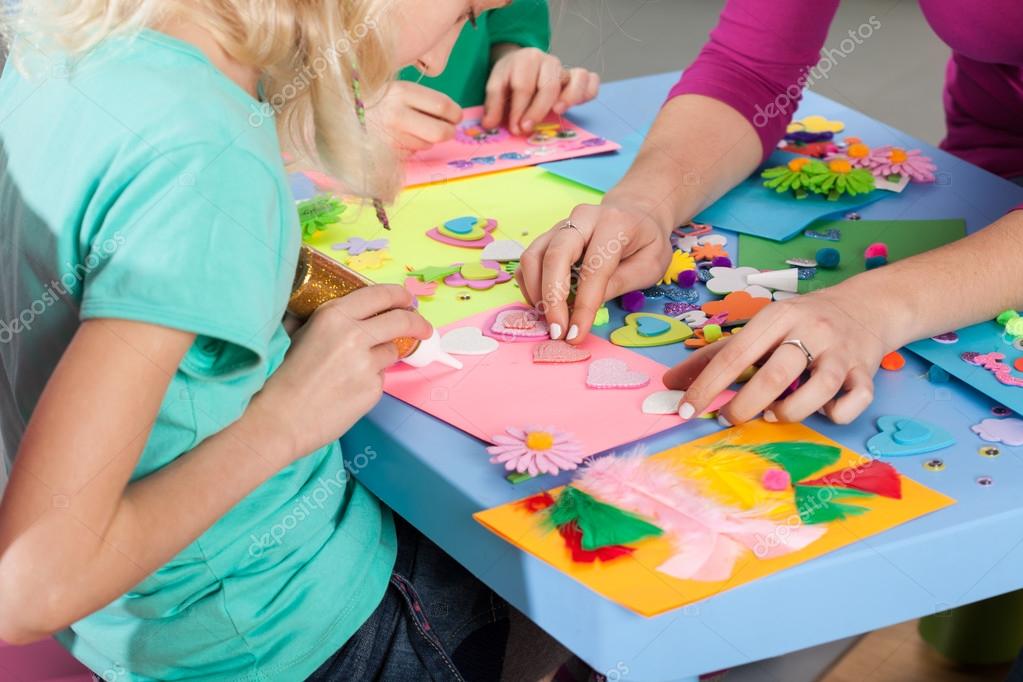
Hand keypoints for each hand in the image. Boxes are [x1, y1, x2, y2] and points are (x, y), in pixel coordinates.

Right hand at [252, 285, 431, 458]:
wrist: (280, 419)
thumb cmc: (283, 377)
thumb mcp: (299, 333)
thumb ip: (325, 319)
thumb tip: (342, 309)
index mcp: (335, 315)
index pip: (382, 295)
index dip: (400, 296)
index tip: (408, 301)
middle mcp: (355, 335)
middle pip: (402, 320)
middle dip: (418, 323)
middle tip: (423, 328)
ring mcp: (367, 364)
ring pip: (391, 351)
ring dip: (383, 356)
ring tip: (354, 370)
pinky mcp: (373, 389)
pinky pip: (380, 379)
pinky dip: (370, 381)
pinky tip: (347, 390)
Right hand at [366, 81, 461, 152]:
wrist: (340, 112)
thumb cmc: (373, 99)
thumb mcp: (396, 89)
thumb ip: (421, 99)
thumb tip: (451, 116)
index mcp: (402, 92)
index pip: (443, 106)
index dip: (455, 113)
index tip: (455, 115)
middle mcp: (397, 115)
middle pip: (441, 132)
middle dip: (449, 132)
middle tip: (448, 129)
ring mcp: (391, 136)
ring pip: (427, 144)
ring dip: (428, 139)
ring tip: (415, 128)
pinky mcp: (386, 152)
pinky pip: (411, 152)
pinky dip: (412, 146)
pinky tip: (401, 136)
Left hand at [482, 46, 599, 134]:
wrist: (521, 62)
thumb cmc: (510, 78)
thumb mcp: (497, 85)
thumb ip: (493, 104)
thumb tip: (490, 124)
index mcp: (526, 60)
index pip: (523, 86)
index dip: (518, 109)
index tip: (514, 128)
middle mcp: (548, 61)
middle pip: (549, 85)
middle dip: (537, 110)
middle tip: (527, 128)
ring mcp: (565, 69)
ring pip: (576, 78)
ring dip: (569, 97)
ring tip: (557, 112)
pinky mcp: (577, 77)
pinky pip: (591, 80)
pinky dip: (588, 92)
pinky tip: (576, 106)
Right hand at [517, 199, 672, 341]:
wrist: (637, 212)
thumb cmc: (646, 241)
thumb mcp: (650, 265)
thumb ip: (621, 283)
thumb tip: (587, 309)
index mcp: (614, 224)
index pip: (594, 268)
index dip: (583, 305)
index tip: (576, 334)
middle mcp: (582, 218)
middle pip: (554, 256)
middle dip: (551, 299)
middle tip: (557, 331)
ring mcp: (561, 225)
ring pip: (532, 257)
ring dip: (536, 294)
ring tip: (550, 320)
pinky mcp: (548, 235)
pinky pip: (528, 260)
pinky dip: (530, 286)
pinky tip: (544, 304)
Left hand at [664, 289, 889, 424]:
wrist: (865, 306)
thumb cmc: (800, 322)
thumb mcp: (759, 328)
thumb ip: (716, 355)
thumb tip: (671, 382)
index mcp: (776, 317)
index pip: (734, 354)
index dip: (706, 386)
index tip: (686, 409)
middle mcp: (809, 331)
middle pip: (775, 375)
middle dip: (745, 405)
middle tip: (729, 418)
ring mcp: (840, 351)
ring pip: (818, 390)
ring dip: (790, 412)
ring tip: (773, 414)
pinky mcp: (866, 371)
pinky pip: (855, 400)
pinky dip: (837, 413)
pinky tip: (823, 410)